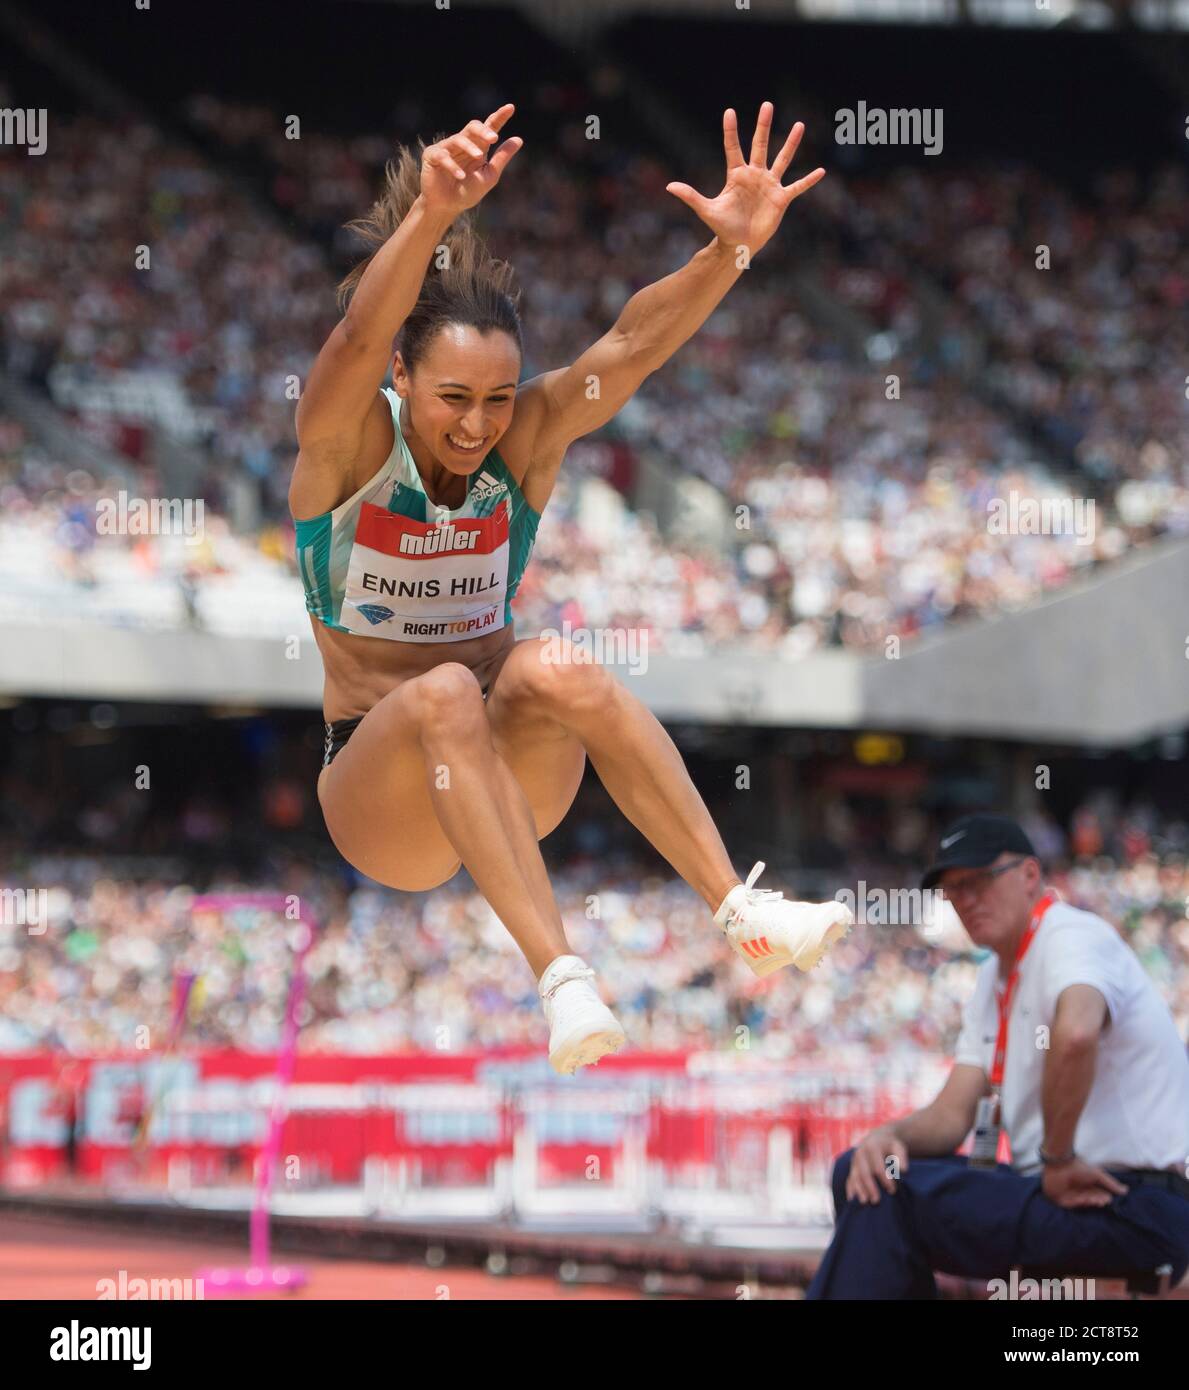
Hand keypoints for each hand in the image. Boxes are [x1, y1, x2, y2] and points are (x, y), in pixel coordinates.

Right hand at [419, 103, 522, 215]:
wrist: (447, 207)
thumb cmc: (468, 192)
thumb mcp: (489, 175)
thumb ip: (502, 158)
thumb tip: (519, 139)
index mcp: (478, 146)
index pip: (489, 127)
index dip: (499, 117)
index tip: (510, 108)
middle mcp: (463, 144)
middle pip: (473, 127)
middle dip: (483, 130)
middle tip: (493, 138)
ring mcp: (446, 148)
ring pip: (458, 139)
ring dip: (469, 147)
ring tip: (478, 157)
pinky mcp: (432, 156)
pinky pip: (443, 156)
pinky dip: (453, 166)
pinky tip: (461, 176)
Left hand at [665, 102, 824, 258]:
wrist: (739, 245)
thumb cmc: (722, 228)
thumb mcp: (706, 210)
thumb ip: (690, 196)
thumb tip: (670, 186)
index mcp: (736, 175)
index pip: (733, 148)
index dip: (730, 131)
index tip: (729, 111)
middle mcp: (754, 175)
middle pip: (760, 145)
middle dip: (763, 125)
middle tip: (767, 104)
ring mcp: (769, 185)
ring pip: (782, 159)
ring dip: (791, 143)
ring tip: (799, 125)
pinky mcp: (781, 199)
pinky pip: (797, 187)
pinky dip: (808, 180)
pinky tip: (821, 171)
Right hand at [845, 1126, 908, 1204]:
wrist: (876, 1139)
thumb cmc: (889, 1146)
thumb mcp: (897, 1146)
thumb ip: (901, 1157)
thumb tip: (903, 1171)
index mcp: (872, 1148)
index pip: (877, 1167)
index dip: (885, 1179)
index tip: (892, 1190)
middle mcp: (860, 1154)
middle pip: (864, 1173)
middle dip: (870, 1187)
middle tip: (877, 1201)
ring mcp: (854, 1162)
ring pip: (855, 1177)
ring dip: (859, 1190)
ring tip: (865, 1202)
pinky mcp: (852, 1168)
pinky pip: (849, 1179)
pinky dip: (850, 1189)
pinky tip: (852, 1199)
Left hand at [1041, 1157, 1128, 1208]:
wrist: (1061, 1162)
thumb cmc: (1078, 1166)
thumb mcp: (1098, 1175)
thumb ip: (1111, 1183)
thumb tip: (1126, 1190)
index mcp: (1086, 1186)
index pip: (1097, 1195)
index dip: (1103, 1198)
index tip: (1109, 1199)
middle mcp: (1078, 1192)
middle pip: (1090, 1200)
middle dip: (1097, 1201)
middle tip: (1103, 1201)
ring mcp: (1069, 1196)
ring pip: (1082, 1204)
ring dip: (1089, 1202)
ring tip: (1095, 1199)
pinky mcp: (1060, 1200)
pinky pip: (1071, 1205)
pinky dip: (1078, 1202)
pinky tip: (1084, 1198)